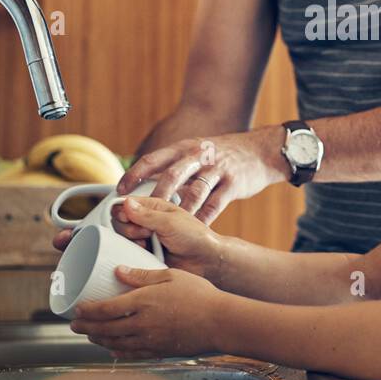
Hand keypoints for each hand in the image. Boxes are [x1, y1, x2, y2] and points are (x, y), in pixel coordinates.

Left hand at [69, 265, 223, 358]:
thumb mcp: (170, 276)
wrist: (220, 322)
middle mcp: (141, 324)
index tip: (77, 309)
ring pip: (115, 343)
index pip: (105, 309)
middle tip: (75, 324)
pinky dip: (118, 352)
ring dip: (99, 340)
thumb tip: (118, 270)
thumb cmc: (199, 294)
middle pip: (105, 329)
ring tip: (90, 335)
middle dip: (86, 327)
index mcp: (142, 303)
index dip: (87, 311)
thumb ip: (142, 274)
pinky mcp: (159, 351)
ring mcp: (149, 340)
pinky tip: (114, 350)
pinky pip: (132, 354)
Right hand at [108, 195, 223, 280]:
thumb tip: (125, 203)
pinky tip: (146, 251)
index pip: (127, 202)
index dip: (123, 211)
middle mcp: (148, 219)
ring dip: (132, 239)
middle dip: (129, 227)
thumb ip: (146, 215)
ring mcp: (146, 235)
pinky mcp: (146, 251)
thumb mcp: (170, 222)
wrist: (204, 261)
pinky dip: (133, 251)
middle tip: (146, 233)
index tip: (130, 219)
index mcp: (154, 206)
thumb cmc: (194, 237)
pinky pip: (129, 249)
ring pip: (123, 235)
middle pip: (121, 219)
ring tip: (148, 243)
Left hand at [117, 127, 289, 224]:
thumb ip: (171, 167)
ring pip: (195, 191)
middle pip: (172, 174)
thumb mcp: (195, 152)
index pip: (153, 159)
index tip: (119, 192)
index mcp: (184, 148)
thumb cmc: (221, 157)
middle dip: (154, 196)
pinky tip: (194, 231)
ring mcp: (218, 168)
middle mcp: (199, 155)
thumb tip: (140, 184)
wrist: (260, 150)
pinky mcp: (234, 182)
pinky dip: (204, 219)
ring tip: (166, 230)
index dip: (135, 175)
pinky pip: (216, 204)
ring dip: (179, 211)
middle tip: (140, 216)